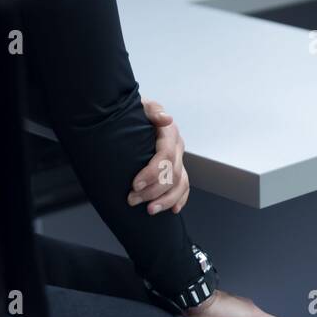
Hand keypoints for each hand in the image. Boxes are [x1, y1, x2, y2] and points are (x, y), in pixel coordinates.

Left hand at [129, 98, 188, 214]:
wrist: (134, 115)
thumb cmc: (134, 111)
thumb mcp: (141, 106)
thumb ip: (152, 110)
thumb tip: (165, 119)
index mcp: (169, 132)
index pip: (166, 156)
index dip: (153, 172)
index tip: (135, 184)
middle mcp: (177, 147)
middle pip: (173, 174)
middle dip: (154, 190)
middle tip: (132, 199)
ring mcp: (179, 159)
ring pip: (181, 184)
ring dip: (166, 200)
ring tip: (149, 210)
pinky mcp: (177, 168)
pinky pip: (184, 187)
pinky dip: (180, 199)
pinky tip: (172, 210)